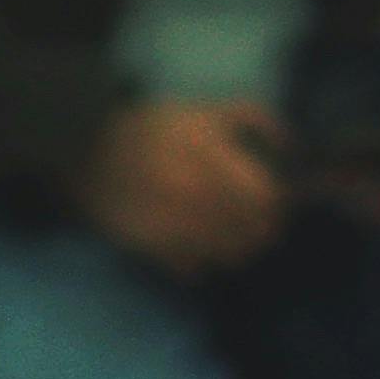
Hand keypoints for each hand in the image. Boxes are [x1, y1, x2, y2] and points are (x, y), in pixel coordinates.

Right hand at [77, 95, 289, 278]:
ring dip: (241, 250)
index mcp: (210, 157)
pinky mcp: (152, 247)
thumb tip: (293, 144)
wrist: (86, 148)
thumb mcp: (204, 111)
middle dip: (265, 230)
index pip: (265, 197)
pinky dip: (206, 264)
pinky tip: (204, 250)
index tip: (279, 203)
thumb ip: (253, 117)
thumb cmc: (153, 128)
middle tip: (264, 226)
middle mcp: (195, 194)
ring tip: (238, 240)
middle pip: (252, 231)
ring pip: (228, 255)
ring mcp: (173, 224)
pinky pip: (195, 268)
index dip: (280, 204)